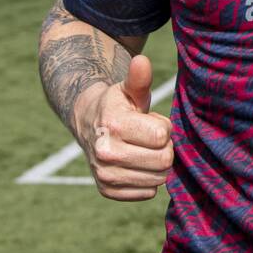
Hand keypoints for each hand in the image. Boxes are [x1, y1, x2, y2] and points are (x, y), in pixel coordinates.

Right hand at [73, 54, 173, 200]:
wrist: (88, 123)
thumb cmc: (117, 105)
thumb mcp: (128, 90)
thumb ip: (139, 78)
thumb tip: (141, 59)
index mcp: (113, 125)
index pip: (162, 137)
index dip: (164, 128)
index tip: (151, 121)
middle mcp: (105, 153)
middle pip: (164, 160)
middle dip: (164, 147)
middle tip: (150, 137)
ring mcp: (104, 175)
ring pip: (158, 179)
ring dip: (157, 164)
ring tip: (142, 149)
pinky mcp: (107, 191)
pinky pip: (147, 193)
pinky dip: (147, 180)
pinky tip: (136, 164)